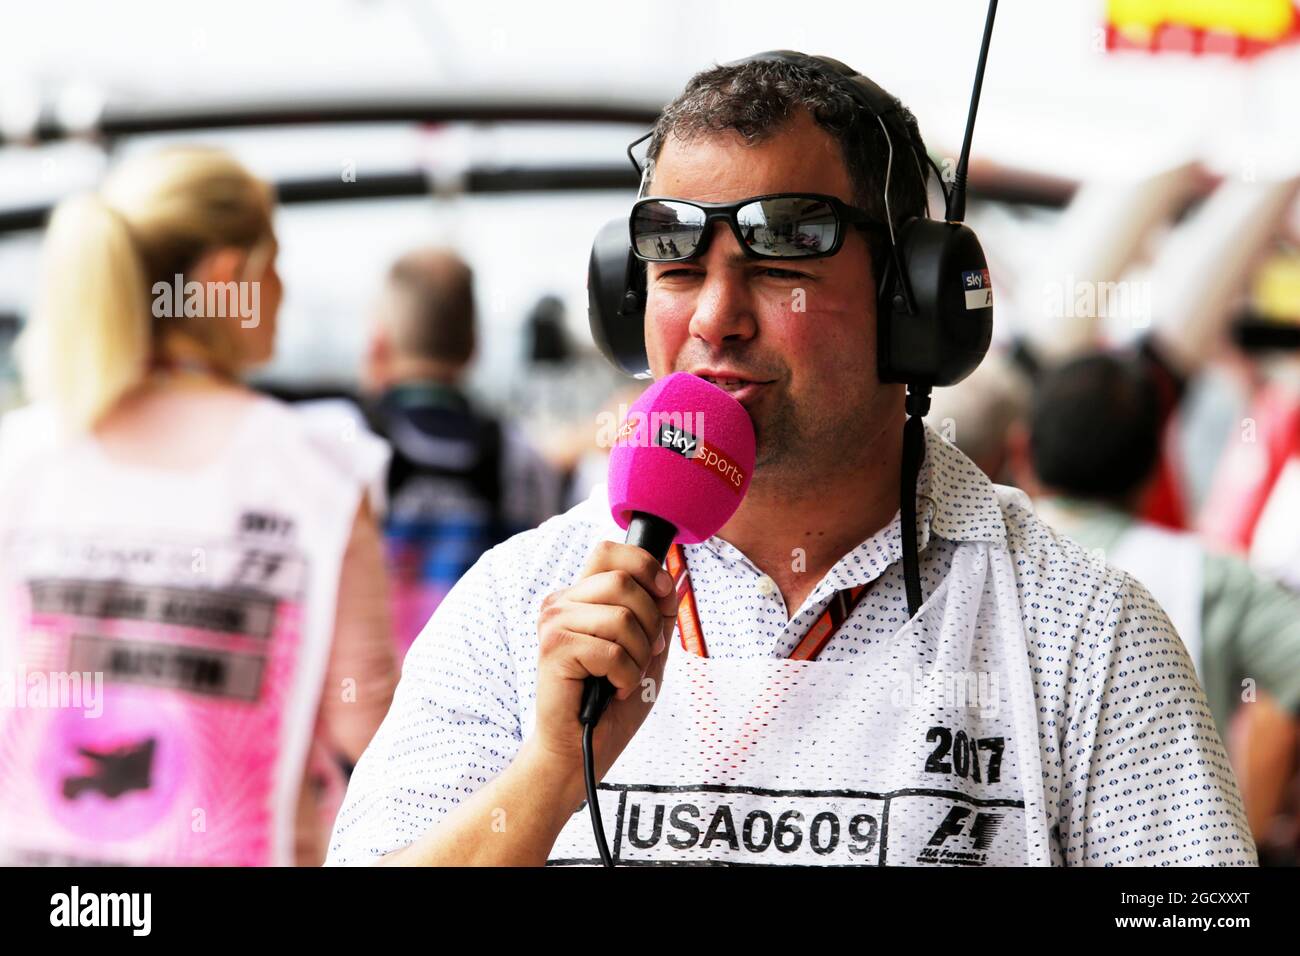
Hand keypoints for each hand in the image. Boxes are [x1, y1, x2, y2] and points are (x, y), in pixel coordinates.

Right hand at [531, 539, 678, 780]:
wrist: (583, 748)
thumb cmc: (612, 701)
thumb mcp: (646, 649)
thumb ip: (656, 614)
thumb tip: (671, 580)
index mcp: (581, 596)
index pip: (611, 550)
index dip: (645, 566)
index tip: (663, 595)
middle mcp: (562, 601)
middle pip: (623, 581)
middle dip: (650, 623)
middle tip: (643, 655)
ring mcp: (554, 622)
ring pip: (622, 617)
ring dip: (638, 656)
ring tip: (625, 678)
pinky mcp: (554, 648)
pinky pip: (613, 651)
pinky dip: (626, 677)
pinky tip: (613, 690)